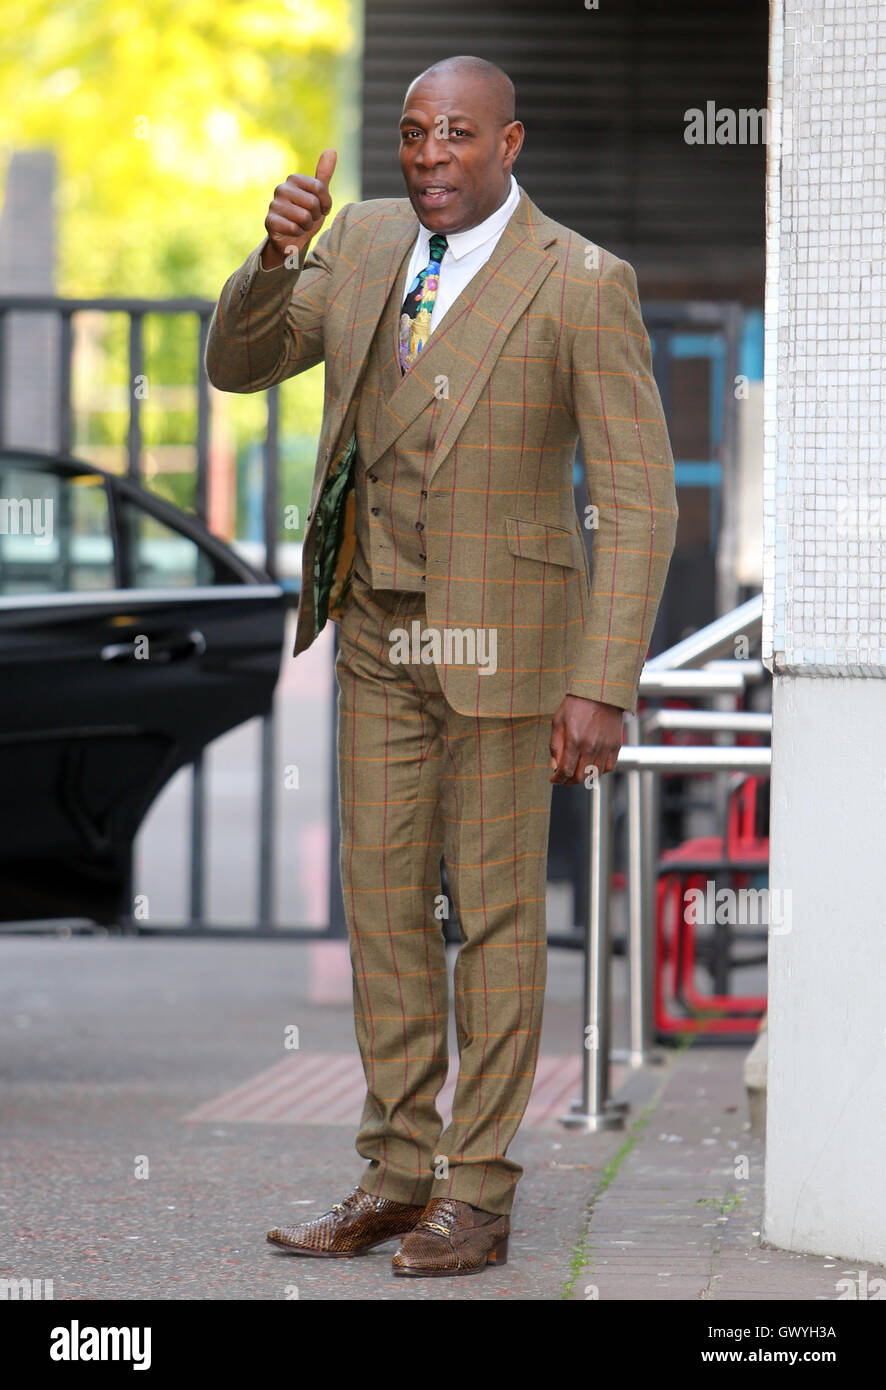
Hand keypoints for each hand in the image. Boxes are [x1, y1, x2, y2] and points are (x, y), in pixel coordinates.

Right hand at [262, 148, 336, 268]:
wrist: (292, 238)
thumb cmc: (307, 214)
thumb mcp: (318, 195)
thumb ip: (324, 174)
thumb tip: (331, 150)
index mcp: (294, 179)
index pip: (320, 188)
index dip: (326, 203)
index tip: (321, 208)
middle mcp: (281, 188)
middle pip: (313, 203)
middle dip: (315, 216)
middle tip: (309, 218)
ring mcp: (274, 204)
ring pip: (304, 217)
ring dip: (307, 226)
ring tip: (301, 225)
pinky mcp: (269, 221)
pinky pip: (294, 228)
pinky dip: (297, 234)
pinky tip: (292, 232)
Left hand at [549, 695, 623, 784]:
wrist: (600, 691)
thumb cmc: (577, 703)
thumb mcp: (558, 721)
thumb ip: (555, 745)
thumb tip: (554, 765)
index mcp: (574, 740)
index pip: (565, 770)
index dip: (558, 779)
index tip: (554, 779)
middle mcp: (591, 746)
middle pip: (580, 776)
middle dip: (569, 781)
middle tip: (564, 779)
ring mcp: (605, 747)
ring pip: (594, 774)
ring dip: (583, 777)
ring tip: (576, 772)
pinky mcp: (616, 745)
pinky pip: (608, 767)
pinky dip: (599, 771)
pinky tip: (591, 766)